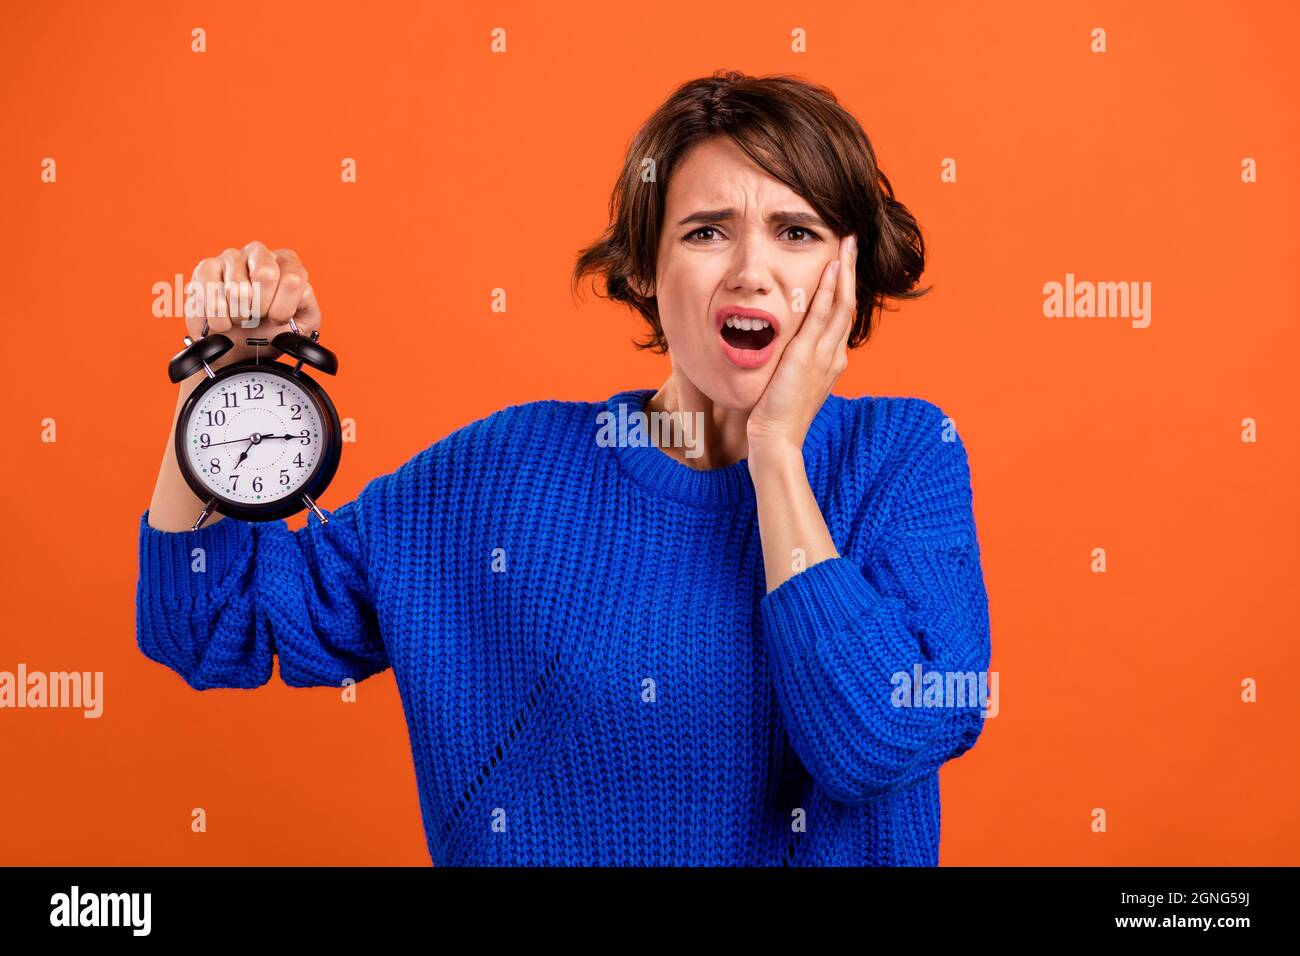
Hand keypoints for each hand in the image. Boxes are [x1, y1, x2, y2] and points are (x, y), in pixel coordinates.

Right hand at [184, 240, 320, 370]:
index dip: (283, 307)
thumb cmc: (270, 331)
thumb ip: (309, 309)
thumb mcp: (301, 324)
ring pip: (237, 288)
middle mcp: (260, 252)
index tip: (276, 318)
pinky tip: (223, 319)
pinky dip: (218, 317)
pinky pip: (211, 294)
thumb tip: (301, 297)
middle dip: (261, 307)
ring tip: (240, 317)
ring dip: (239, 315)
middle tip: (257, 317)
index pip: (293, 279)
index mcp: (288, 262)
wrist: (238, 347)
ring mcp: (231, 257)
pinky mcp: (205, 268)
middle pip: (266, 274)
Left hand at [746, 232, 857, 462]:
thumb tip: (787, 349)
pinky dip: (829, 291)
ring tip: (847, 243)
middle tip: (852, 240)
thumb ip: (795, 363)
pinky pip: (823, 317)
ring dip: (845, 271)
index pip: (842, 315)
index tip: (843, 263)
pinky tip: (832, 269)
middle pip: (848, 303)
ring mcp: (824, 355)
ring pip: (842, 304)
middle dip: (851, 270)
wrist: (776, 438)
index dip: (845, 287)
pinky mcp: (808, 356)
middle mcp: (834, 355)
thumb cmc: (777, 415)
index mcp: (831, 361)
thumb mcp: (791, 383)